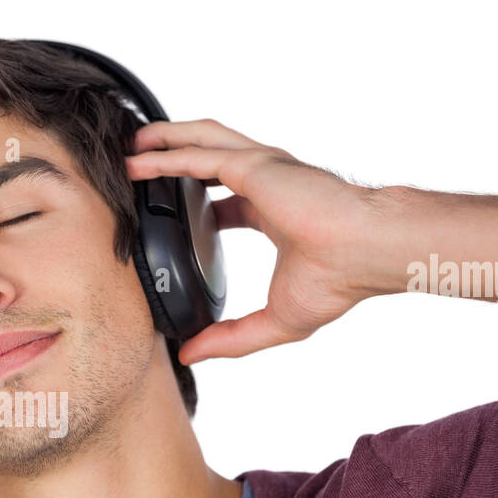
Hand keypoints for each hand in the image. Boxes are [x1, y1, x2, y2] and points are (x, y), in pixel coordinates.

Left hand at [126, 119, 392, 360]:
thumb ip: (231, 338)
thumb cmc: (339, 281)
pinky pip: (199, 156)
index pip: (227, 202)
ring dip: (164, 143)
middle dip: (173, 158)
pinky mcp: (253, 167)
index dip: (196, 203)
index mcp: (273, 213)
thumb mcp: (275, 321)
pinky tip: (139, 162)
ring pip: (201, 143)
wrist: (366, 253)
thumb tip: (189, 354)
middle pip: (208, 161)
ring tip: (131, 148)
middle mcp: (266, 184)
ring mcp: (260, 170)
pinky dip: (166, 156)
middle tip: (136, 166)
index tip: (167, 213)